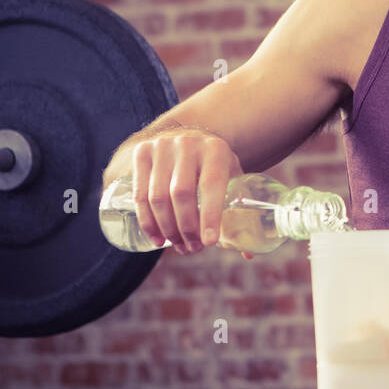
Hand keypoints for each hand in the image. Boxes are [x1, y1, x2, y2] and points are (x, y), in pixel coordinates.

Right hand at [130, 128, 253, 258]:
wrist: (186, 135)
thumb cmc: (214, 165)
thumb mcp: (231, 176)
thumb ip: (239, 209)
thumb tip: (248, 253)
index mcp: (216, 150)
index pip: (211, 186)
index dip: (210, 216)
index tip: (209, 243)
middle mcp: (188, 144)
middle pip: (181, 194)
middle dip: (187, 228)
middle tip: (193, 249)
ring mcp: (162, 147)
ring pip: (158, 197)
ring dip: (167, 228)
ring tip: (178, 246)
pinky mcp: (142, 152)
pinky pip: (140, 195)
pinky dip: (147, 221)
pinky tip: (157, 238)